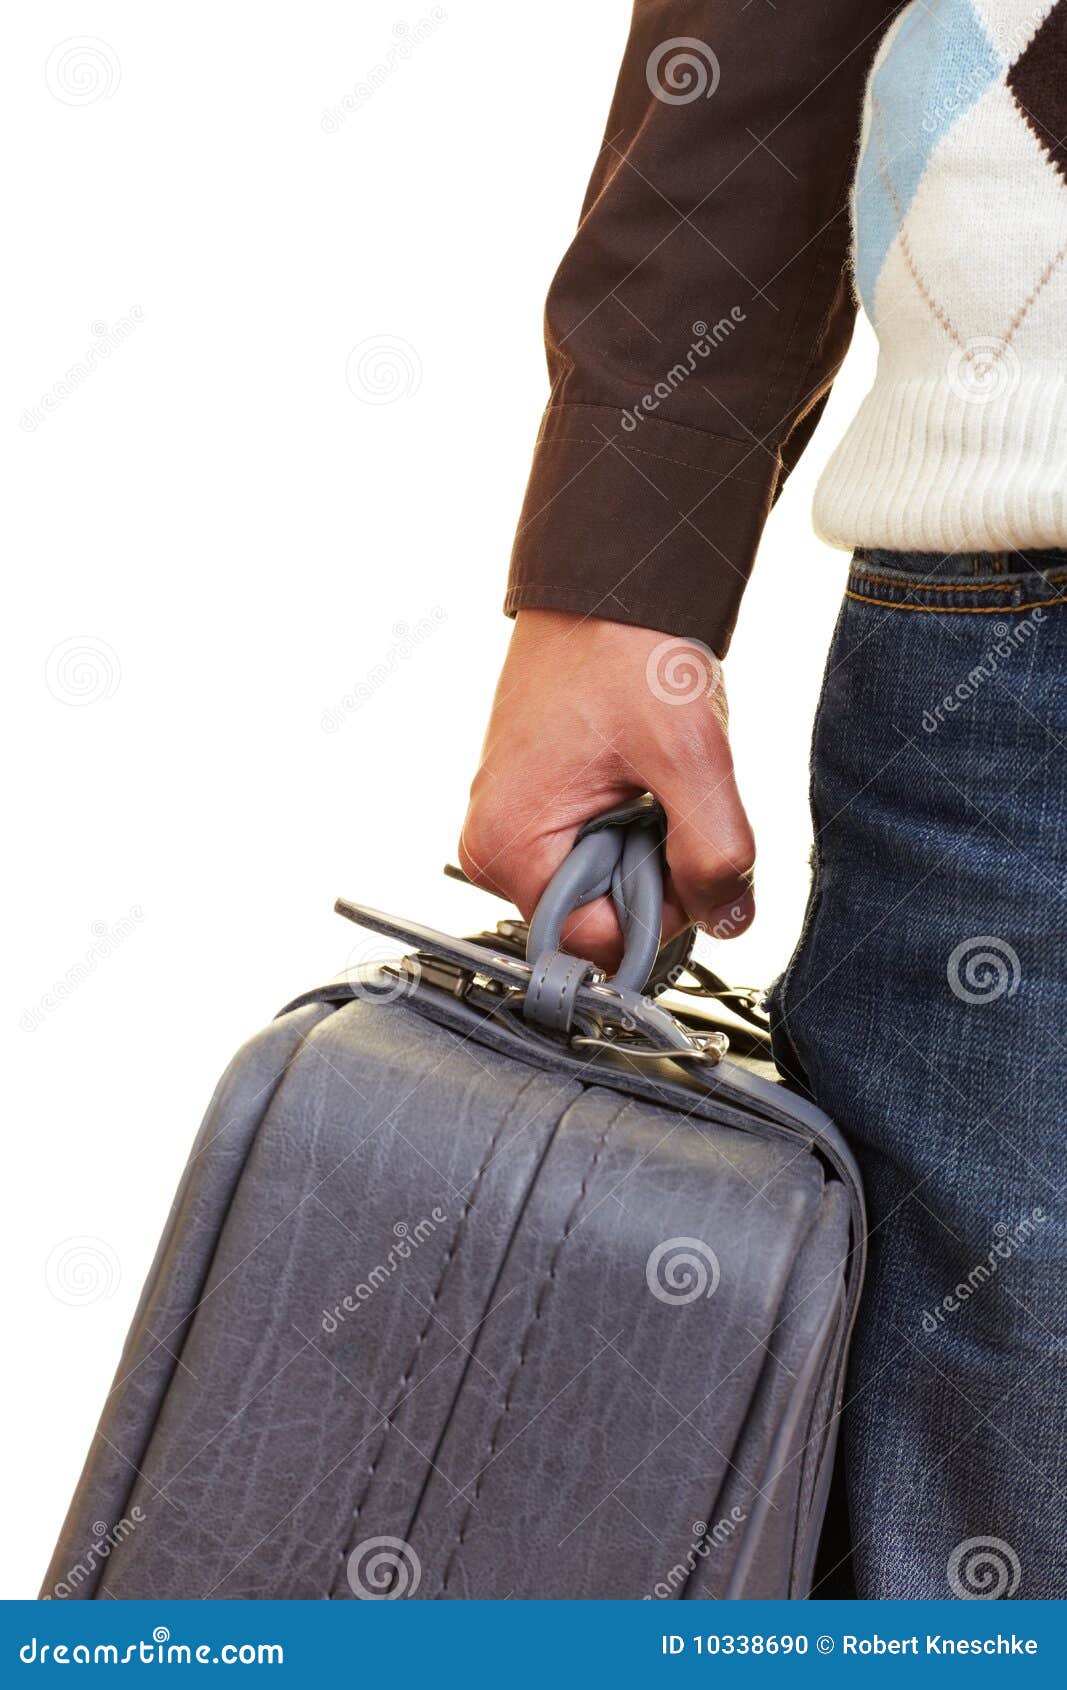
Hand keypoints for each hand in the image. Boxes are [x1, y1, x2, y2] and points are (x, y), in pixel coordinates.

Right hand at [459, 611, 755, 971]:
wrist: (608, 586)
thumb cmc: (625, 653)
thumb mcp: (690, 756)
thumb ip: (716, 849)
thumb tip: (730, 920)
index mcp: (507, 847)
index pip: (594, 942)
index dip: (657, 912)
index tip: (683, 855)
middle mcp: (492, 848)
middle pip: (594, 919)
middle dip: (651, 877)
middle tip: (667, 800)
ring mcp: (509, 828)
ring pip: (599, 887)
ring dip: (644, 848)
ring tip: (649, 778)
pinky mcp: (530, 810)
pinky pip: (593, 852)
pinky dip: (629, 826)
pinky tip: (635, 776)